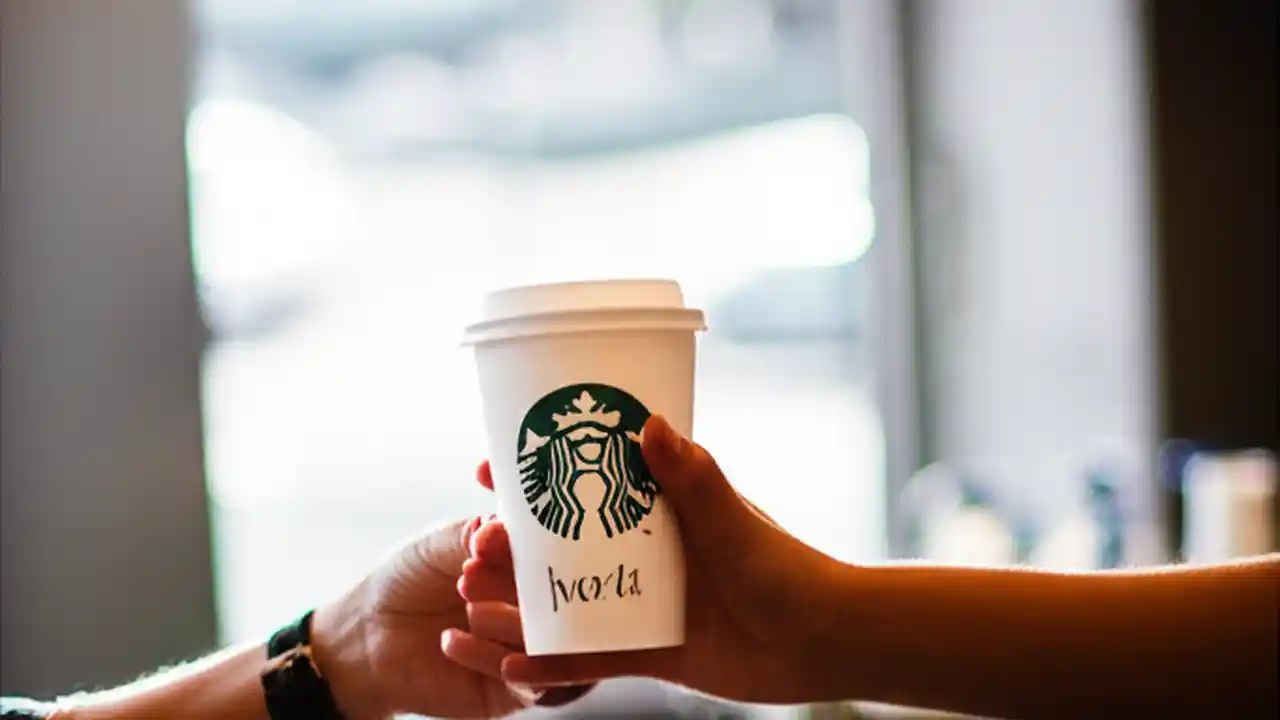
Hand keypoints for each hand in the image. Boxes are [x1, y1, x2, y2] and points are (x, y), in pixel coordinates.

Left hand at [310, 516, 584, 718]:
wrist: (366, 639)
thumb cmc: (406, 581)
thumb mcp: (436, 546)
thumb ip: (471, 537)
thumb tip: (499, 525)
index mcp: (527, 563)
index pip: (555, 551)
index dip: (538, 541)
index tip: (499, 534)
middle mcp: (536, 605)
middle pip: (562, 595)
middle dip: (522, 582)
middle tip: (476, 571)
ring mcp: (531, 647)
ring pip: (554, 639)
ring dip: (510, 620)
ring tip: (466, 606)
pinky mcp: (518, 689)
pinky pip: (532, 681)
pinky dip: (494, 658)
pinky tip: (451, 640)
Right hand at [454, 415, 856, 703]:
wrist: (822, 641)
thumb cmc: (784, 568)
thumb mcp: (732, 518)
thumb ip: (692, 477)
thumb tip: (649, 422)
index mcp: (656, 509)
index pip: (581, 482)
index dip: (533, 476)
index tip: (484, 470)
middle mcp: (641, 552)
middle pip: (560, 548)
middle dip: (510, 553)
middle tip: (467, 551)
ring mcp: (642, 603)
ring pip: (565, 605)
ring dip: (516, 609)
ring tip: (468, 611)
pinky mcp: (650, 651)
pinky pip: (589, 658)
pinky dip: (551, 663)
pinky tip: (509, 667)